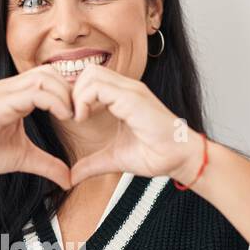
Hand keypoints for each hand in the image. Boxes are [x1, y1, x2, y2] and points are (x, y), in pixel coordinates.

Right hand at [0, 64, 73, 190]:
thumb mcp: (24, 159)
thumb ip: (48, 164)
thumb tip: (69, 178)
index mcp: (16, 95)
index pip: (50, 79)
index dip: (69, 93)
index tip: (79, 116)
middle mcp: (10, 88)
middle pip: (51, 72)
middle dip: (70, 91)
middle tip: (79, 115)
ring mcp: (4, 92)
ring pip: (45, 78)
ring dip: (65, 95)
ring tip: (71, 116)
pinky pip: (34, 93)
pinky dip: (54, 101)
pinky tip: (63, 117)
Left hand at [65, 63, 203, 185]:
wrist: (177, 159)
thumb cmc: (153, 155)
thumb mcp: (112, 159)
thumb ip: (91, 164)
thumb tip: (71, 177)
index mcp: (122, 96)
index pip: (91, 80)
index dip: (76, 96)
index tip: (74, 120)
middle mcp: (126, 88)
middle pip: (88, 72)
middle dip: (73, 92)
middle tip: (73, 117)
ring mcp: (130, 90)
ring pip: (91, 74)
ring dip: (77, 96)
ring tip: (79, 119)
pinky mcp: (132, 98)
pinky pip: (98, 87)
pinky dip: (83, 101)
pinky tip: (83, 120)